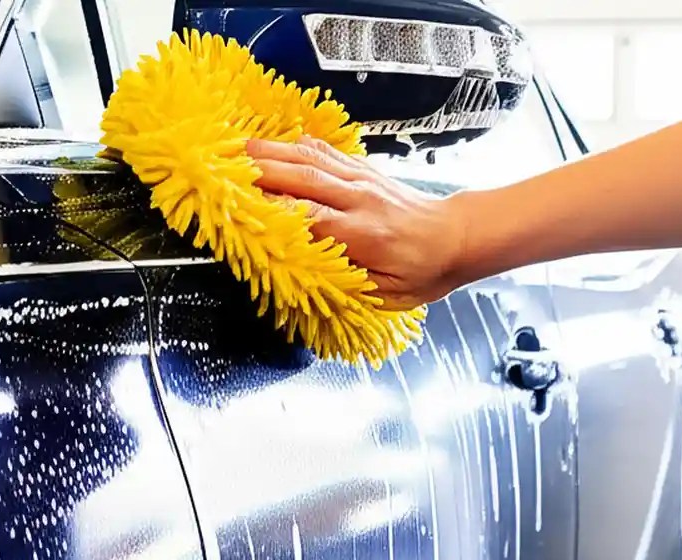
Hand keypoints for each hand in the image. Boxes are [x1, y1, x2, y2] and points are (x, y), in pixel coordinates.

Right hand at [245, 136, 469, 309]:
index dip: (275, 211)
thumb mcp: (387, 293)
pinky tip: (276, 144)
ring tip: (237, 149)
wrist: (457, 238)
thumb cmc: (423, 271)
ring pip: (310, 159)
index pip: (311, 217)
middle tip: (224, 168)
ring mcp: (361, 180)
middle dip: (261, 171)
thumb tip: (303, 271)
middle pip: (303, 177)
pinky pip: (326, 152)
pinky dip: (296, 146)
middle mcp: (360, 199)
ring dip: (271, 152)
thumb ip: (344, 280)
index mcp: (366, 234)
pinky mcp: (363, 171)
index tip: (242, 208)